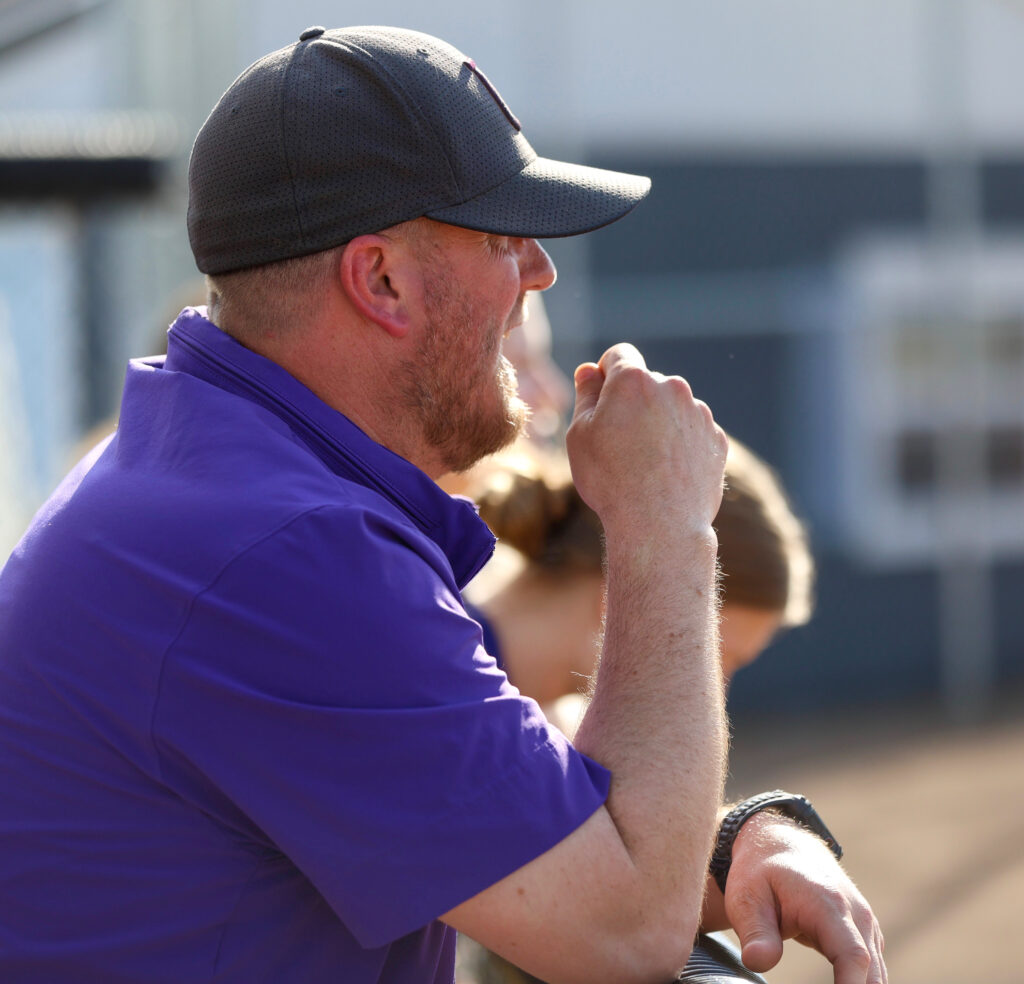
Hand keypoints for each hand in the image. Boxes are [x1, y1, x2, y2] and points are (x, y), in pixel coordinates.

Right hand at [566, 344, 726, 534]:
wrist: (659, 525)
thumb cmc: (610, 480)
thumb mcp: (581, 435)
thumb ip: (586, 395)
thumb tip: (590, 369)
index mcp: (634, 380)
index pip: (619, 355)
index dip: (606, 375)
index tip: (601, 402)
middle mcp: (673, 387)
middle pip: (648, 383)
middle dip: (634, 402)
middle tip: (619, 444)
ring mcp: (700, 414)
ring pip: (672, 408)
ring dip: (659, 424)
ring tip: (645, 465)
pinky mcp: (717, 440)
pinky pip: (693, 433)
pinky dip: (680, 446)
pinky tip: (667, 475)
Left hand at [725, 812, 886, 983]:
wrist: (781, 846)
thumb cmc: (761, 872)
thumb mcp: (746, 898)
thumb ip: (755, 932)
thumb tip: (758, 962)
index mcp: (828, 904)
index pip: (852, 955)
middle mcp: (856, 914)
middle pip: (870, 972)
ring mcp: (865, 924)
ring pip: (876, 975)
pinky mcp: (865, 934)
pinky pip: (872, 970)